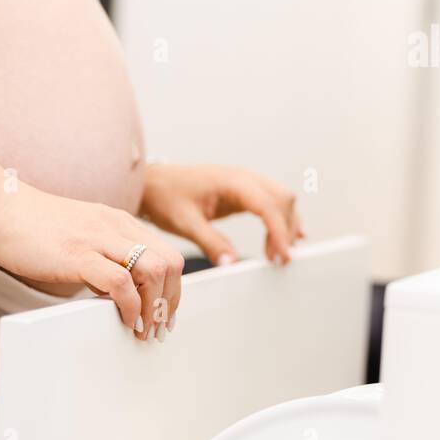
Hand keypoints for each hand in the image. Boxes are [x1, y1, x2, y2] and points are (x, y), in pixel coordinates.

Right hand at [0, 149, 182, 340]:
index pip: (169, 254)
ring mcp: (99, 240)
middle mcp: (117, 227)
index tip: (165, 313)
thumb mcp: (82, 235)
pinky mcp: (78, 255)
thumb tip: (118, 290)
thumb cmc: (33, 227)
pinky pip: (121, 283)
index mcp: (121, 223)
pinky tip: (124, 321)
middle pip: (170, 263)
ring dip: (154, 307)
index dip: (174, 288)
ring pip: (153, 271)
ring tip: (143, 330)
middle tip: (159, 327)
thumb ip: (103, 254)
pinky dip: (130, 307)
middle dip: (170, 300)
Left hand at [140, 163, 303, 265]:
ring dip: (285, 225)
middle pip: (283, 200)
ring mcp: (245, 182)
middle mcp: (244, 178)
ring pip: (281, 200)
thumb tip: (232, 262)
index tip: (281, 256)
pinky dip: (281, 219)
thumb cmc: (165, 197)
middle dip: (286, 229)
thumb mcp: (185, 223)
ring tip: (276, 254)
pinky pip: (271, 202)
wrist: (151, 183)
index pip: (268, 205)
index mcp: (232, 181)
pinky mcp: (242, 192)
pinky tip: (288, 235)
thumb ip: (211, 242)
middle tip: (278, 259)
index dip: (279, 232)